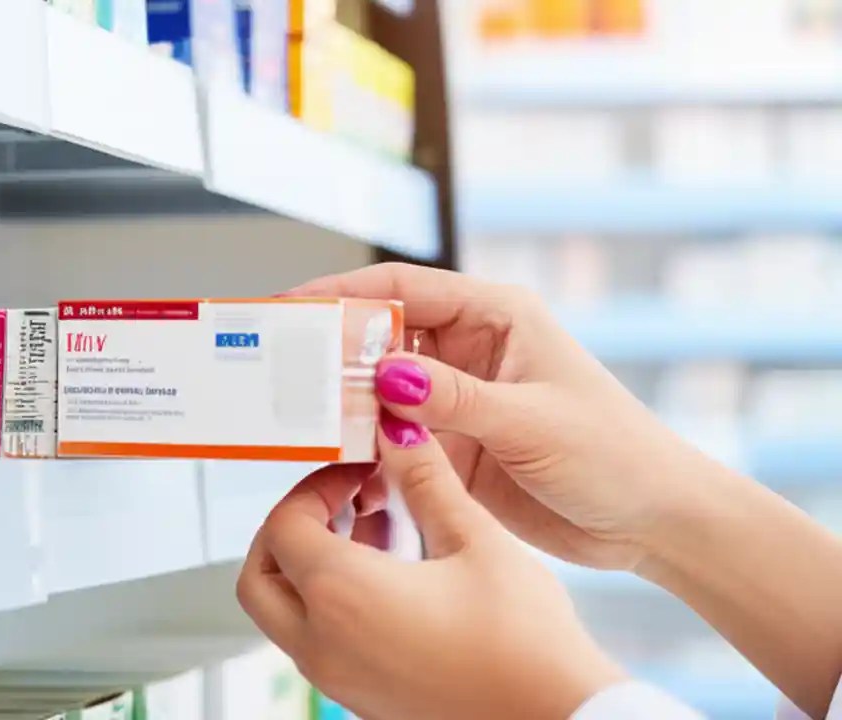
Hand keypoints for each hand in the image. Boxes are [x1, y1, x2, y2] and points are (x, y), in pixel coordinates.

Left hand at [237, 418, 624, 719]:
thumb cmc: (526, 642)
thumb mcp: (477, 541)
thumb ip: (427, 480)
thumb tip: (399, 431)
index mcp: (341, 596)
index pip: (283, 525)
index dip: (314, 487)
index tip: (357, 473)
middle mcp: (323, 643)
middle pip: (260, 576)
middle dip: (290, 529)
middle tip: (341, 503)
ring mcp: (337, 677)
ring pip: (285, 613)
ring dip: (310, 567)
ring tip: (377, 533)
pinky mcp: (360, 697)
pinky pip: (316, 642)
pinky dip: (330, 604)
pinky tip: (393, 578)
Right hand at [291, 263, 714, 570]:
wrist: (651, 522)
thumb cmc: (615, 454)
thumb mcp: (531, 421)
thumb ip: (455, 398)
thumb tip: (384, 375)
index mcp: (496, 316)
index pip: (404, 289)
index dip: (344, 293)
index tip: (293, 305)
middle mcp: (471, 350)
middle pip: (382, 336)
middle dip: (334, 350)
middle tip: (282, 369)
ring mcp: (459, 398)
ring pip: (381, 390)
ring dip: (346, 404)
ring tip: (300, 419)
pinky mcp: (454, 445)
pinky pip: (393, 436)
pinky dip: (366, 448)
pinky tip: (342, 465)